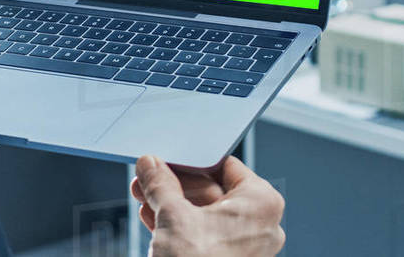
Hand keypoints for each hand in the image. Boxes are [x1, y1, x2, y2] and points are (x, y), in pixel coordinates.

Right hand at [130, 155, 284, 256]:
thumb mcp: (172, 216)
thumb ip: (161, 185)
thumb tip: (151, 166)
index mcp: (261, 203)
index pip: (225, 166)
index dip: (191, 160)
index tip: (167, 156)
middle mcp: (260, 224)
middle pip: (212, 190)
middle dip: (175, 183)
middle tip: (148, 173)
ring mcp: (245, 247)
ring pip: (203, 214)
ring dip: (171, 203)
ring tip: (143, 193)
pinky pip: (203, 235)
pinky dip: (178, 225)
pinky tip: (151, 216)